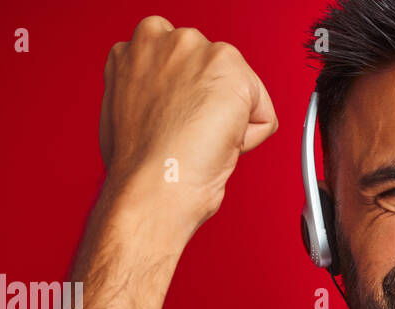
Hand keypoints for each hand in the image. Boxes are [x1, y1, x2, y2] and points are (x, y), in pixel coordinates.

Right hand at [98, 16, 277, 233]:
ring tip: (199, 141)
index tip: (176, 123)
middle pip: (216, 74)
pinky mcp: (231, 68)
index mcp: (138, 47)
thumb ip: (153, 89)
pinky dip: (250, 139)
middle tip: (187, 135)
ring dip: (230, 121)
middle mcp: (165, 38)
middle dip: (211, 105)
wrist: (154, 184)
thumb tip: (172, 99)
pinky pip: (263, 114)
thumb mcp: (130, 109)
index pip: (186, 64)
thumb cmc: (140, 165)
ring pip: (242, 91)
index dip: (187, 101)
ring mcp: (198, 50)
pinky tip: (219, 145)